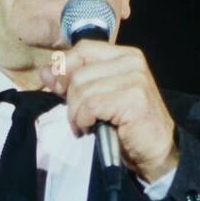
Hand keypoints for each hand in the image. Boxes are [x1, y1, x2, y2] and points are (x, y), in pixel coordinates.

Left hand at [38, 40, 178, 184]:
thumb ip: (72, 83)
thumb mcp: (98, 98)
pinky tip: (91, 129)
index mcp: (125, 55)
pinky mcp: (133, 99)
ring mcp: (135, 79)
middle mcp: (132, 62)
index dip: (65, 69)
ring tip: (86, 126)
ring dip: (77, 115)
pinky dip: (84, 121)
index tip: (60, 91)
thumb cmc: (126, 126)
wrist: (155, 151)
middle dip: (71, 100)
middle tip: (80, 119)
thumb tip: (44, 71)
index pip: (83, 49)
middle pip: (79, 73)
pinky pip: (90, 105)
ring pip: (82, 90)